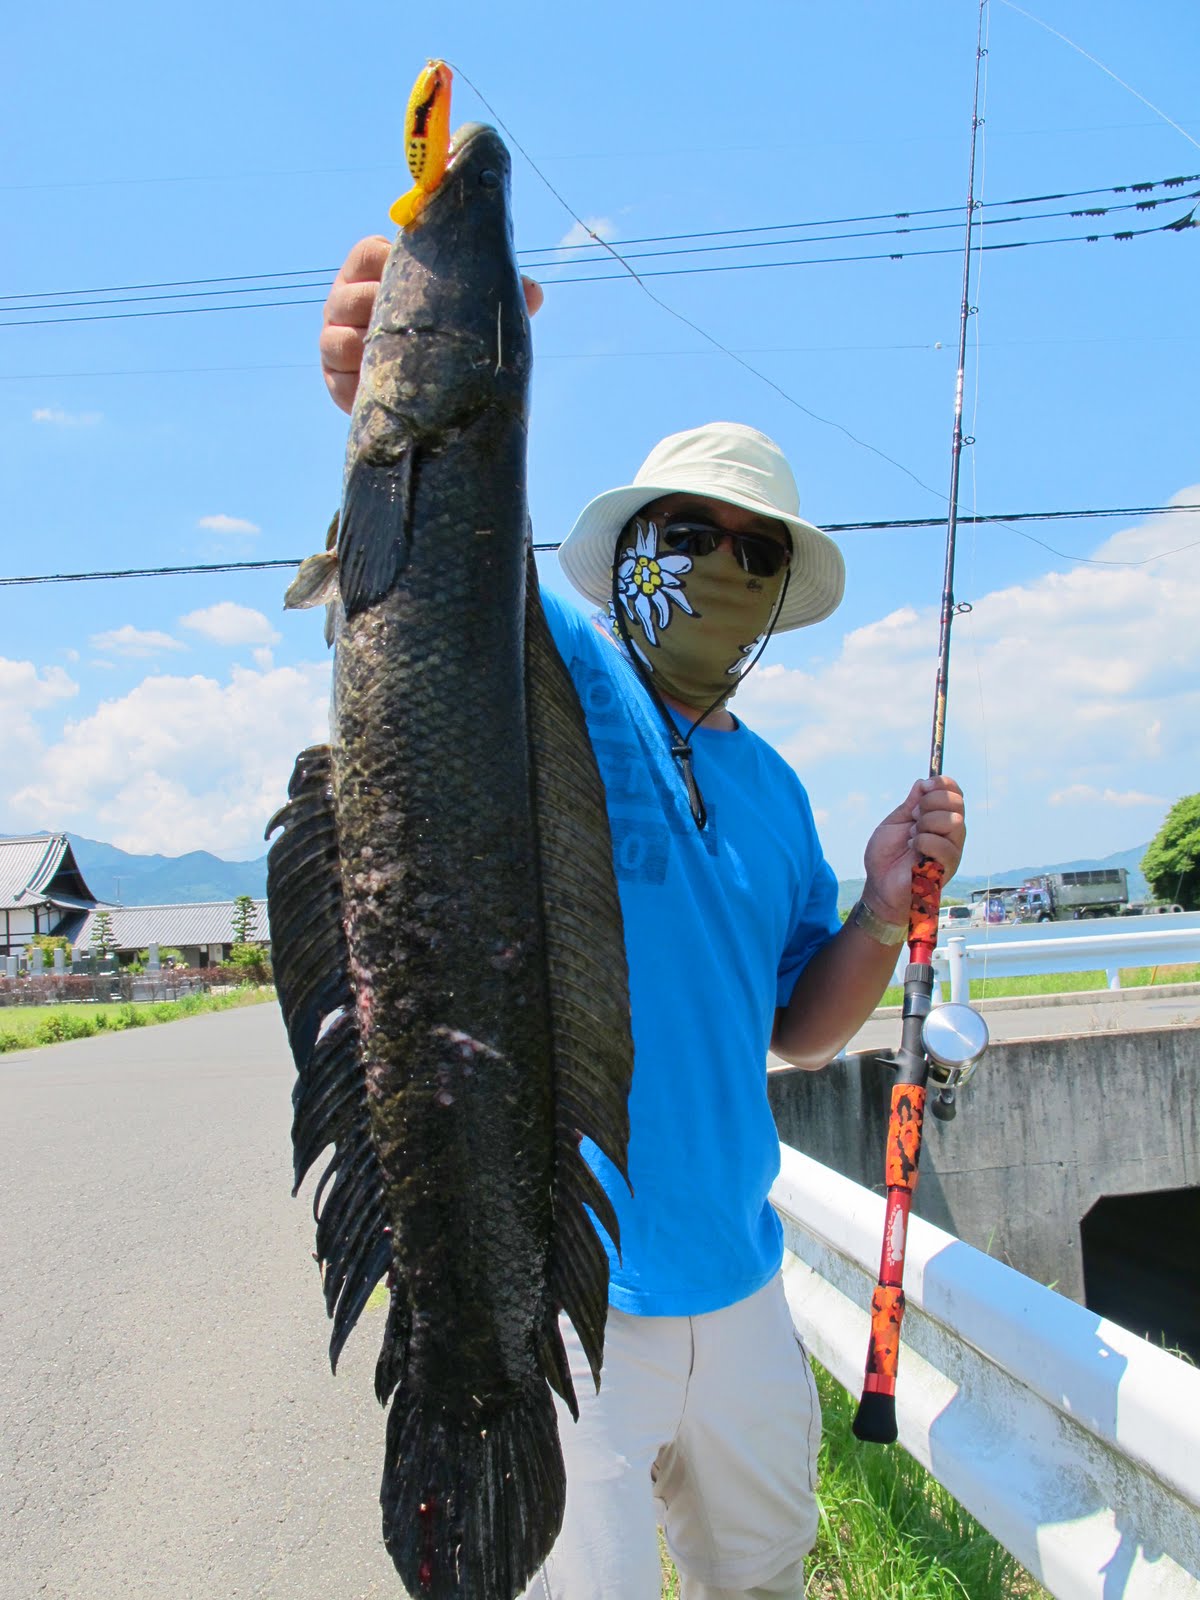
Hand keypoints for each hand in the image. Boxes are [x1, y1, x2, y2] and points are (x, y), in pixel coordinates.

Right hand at [319, 236, 544, 413]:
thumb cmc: (447, 340)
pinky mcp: (334, 378)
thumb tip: (533, 292)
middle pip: (348, 295)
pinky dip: (360, 383)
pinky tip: (386, 388)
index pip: (369, 253)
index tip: (416, 281)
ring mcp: (335, 339)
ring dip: (368, 350)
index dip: (388, 262)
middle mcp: (347, 301)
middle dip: (379, 310)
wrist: (427, 401)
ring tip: (400, 360)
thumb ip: (490, 297)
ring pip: (337, 338)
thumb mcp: (467, 315)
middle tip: (415, 328)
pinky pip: (337, 378)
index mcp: (374, 272)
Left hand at [861, 777, 965, 925]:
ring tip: (912, 837)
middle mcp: (951, 832)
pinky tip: (914, 849)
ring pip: (953, 821)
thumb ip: (911, 803)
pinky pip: (944, 845)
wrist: (879, 885)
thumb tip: (924, 782)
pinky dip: (924, 841)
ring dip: (926, 824)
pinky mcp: (949, 866)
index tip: (924, 787)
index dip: (942, 784)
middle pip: (957, 802)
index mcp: (939, 818)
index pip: (955, 793)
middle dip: (930, 803)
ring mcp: (953, 849)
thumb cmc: (886, 857)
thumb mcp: (895, 822)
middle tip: (913, 818)